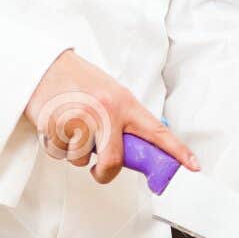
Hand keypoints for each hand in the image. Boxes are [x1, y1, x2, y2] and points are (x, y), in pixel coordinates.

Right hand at [24, 51, 198, 184]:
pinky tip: (57, 126)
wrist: (44, 65)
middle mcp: (105, 111)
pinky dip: (57, 146)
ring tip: (71, 129)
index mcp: (124, 103)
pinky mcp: (56, 125)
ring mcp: (80, 119)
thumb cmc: (79, 81)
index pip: (157, 131)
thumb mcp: (110, 93)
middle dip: (104, 172)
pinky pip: (60, 154)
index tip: (193, 165)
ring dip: (75, 153)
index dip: (177, 150)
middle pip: (113, 161)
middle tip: (99, 168)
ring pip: (82, 160)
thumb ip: (123, 118)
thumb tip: (136, 145)